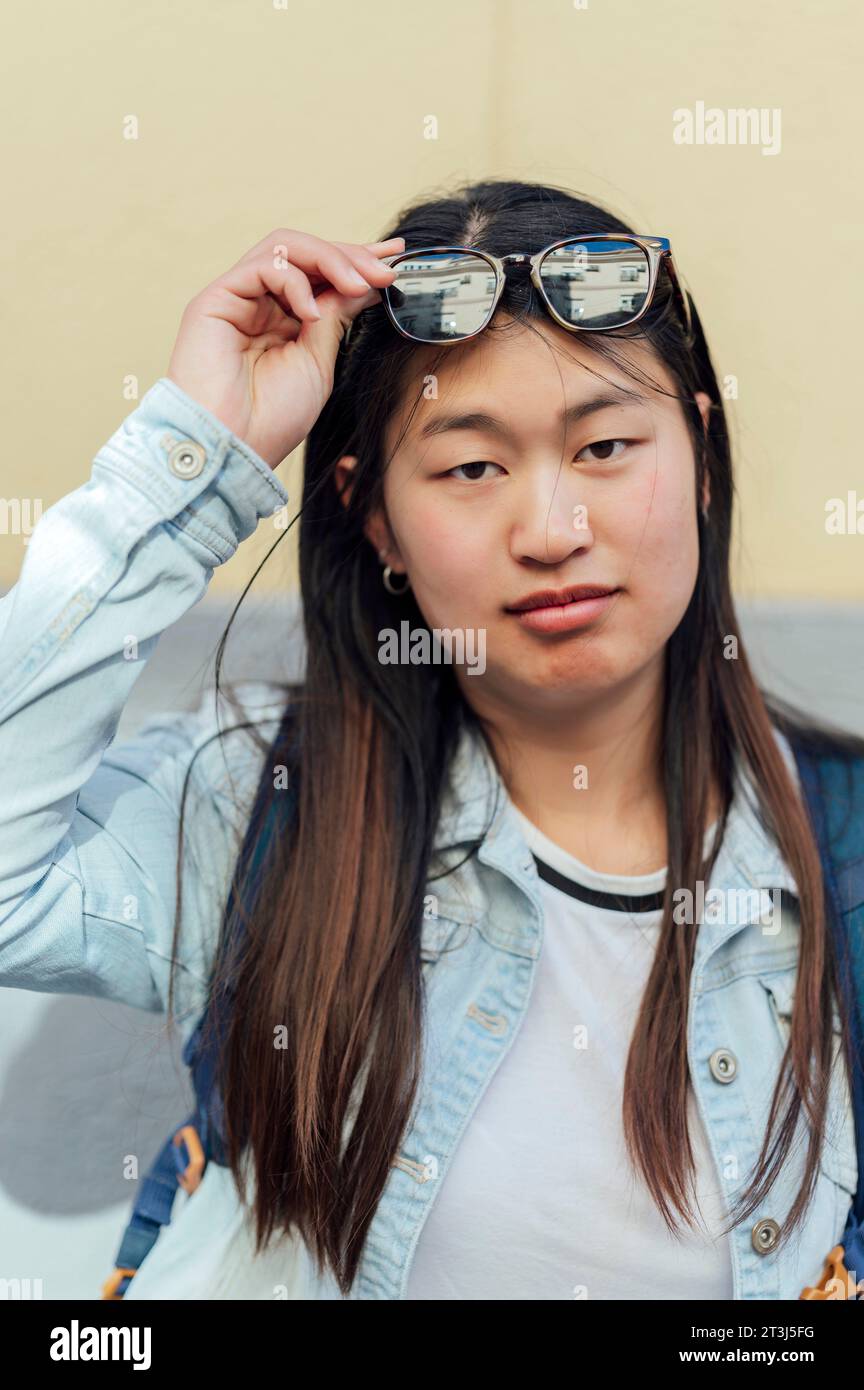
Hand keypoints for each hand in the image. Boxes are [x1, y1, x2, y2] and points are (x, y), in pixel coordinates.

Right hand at [166, 228, 404, 468]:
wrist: (233, 446)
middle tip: (385, 271)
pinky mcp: (216, 298)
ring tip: (360, 284)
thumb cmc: (271, 418)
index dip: (357, 261)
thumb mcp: (319, 361)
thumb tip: (366, 283)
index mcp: (284, 321)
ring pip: (286, 248)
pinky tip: (310, 313)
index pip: (321, 275)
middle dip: (351, 256)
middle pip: (306, 254)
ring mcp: (238, 298)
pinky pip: (263, 266)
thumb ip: (336, 316)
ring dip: (330, 259)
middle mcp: (260, 304)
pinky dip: (294, 281)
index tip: (396, 259)